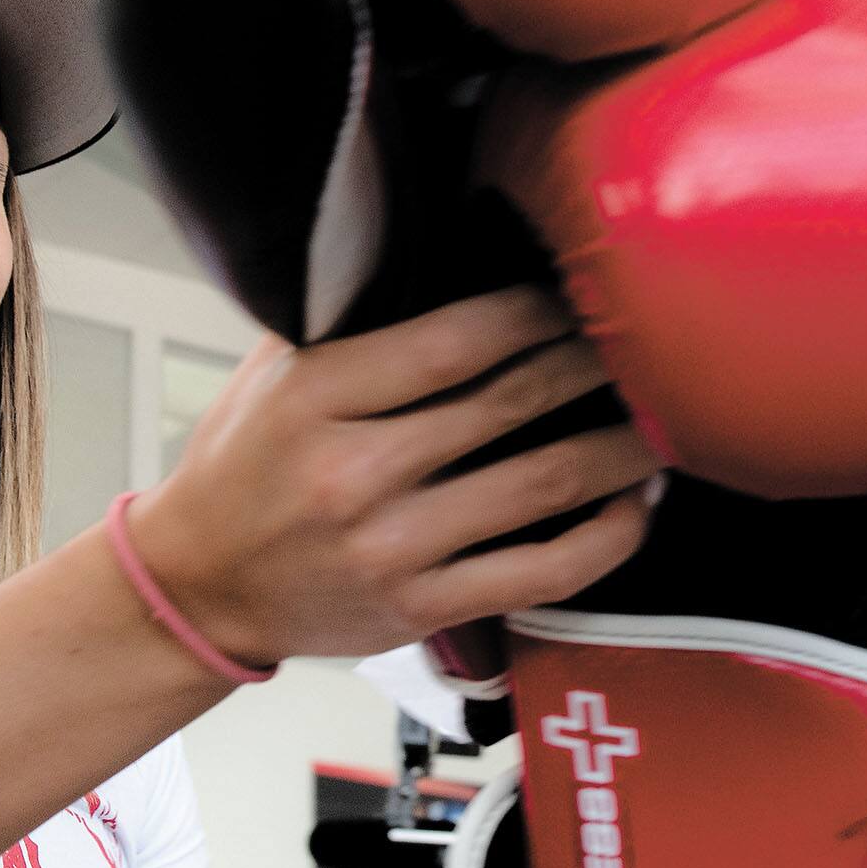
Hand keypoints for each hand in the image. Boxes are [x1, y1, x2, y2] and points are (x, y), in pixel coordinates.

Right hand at [131, 285, 660, 667]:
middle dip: (593, 364)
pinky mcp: (418, 609)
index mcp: (315, 398)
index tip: (576, 291)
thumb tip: (455, 258)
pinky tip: (635, 505)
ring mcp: (391, 548)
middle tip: (646, 337)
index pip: (453, 340)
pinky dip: (604, 537)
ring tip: (666, 415)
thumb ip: (351, 322)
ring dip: (620, 447)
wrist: (200, 585)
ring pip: (541, 485)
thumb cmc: (243, 468)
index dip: (534, 311)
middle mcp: (354, 473)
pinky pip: (539, 573)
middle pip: (509, 403)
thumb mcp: (272, 374)